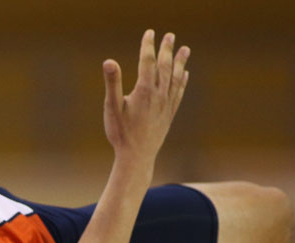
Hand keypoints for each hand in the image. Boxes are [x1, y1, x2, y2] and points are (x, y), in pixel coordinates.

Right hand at [102, 30, 188, 164]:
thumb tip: (108, 61)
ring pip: (175, 79)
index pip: (148, 62)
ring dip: (180, 63)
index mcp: (144, 91)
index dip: (148, 46)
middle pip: (165, 67)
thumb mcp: (112, 108)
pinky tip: (185, 74)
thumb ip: (112, 83)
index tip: (150, 33)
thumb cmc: (121, 134)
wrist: (136, 157)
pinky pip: (178, 94)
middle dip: (167, 50)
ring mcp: (166, 106)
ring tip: (185, 49)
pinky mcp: (169, 115)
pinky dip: (182, 82)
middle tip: (170, 36)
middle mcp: (159, 96)